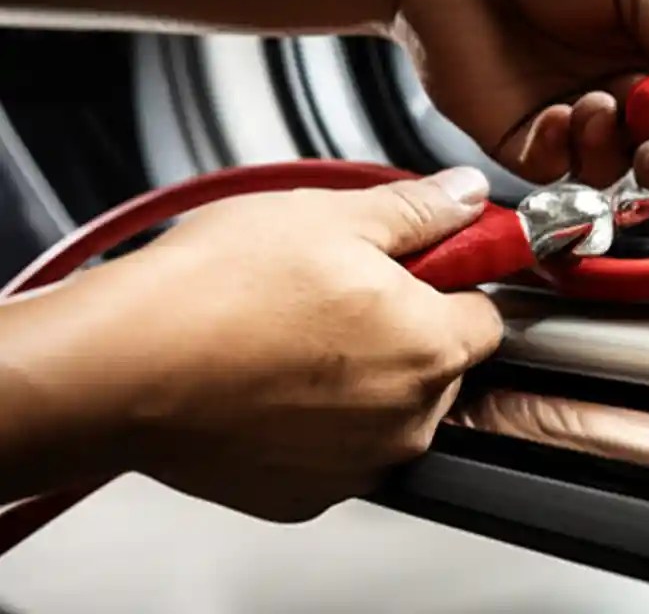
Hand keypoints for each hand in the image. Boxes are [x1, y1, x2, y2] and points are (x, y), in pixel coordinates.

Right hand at [0, 167, 501, 520]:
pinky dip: (316, 420)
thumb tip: (466, 197)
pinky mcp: (307, 495)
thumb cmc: (214, 293)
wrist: (117, 369)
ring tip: (293, 334)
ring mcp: (358, 464)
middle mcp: (408, 418)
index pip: (487, 316)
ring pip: (388, 409)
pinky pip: (338, 449)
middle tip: (338, 292)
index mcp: (429, 347)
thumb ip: (418, 210)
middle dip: (404, 328)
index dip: (453, 283)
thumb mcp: (330, 215)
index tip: (420, 267)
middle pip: (439, 365)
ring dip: (361, 375)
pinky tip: (269, 380)